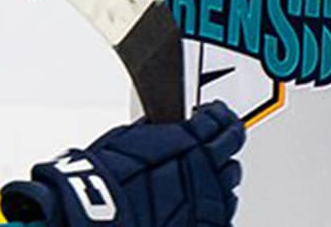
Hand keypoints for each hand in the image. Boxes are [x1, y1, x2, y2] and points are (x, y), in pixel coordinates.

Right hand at [2, 102, 244, 226]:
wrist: (100, 210)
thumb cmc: (108, 176)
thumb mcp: (130, 137)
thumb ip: (159, 132)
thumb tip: (165, 128)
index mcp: (189, 140)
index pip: (221, 121)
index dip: (219, 116)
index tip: (215, 115)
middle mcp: (205, 169)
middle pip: (230, 149)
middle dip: (222, 143)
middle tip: (212, 141)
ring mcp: (208, 200)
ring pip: (230, 182)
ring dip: (219, 174)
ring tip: (205, 173)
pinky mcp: (205, 224)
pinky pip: (223, 213)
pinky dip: (216, 205)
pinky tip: (205, 201)